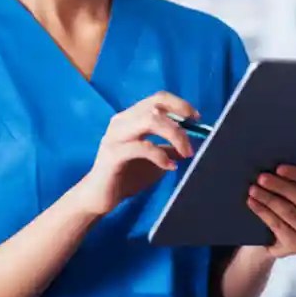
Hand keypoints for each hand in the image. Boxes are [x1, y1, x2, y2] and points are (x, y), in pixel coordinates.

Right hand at [72, 92, 198, 217]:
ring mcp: (115, 136)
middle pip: (156, 106)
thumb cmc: (127, 176)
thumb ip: (170, 148)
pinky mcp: (113, 154)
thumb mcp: (155, 159)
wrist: (99, 197)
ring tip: (184, 153)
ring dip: (174, 135)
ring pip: (150, 120)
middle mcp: (121, 122)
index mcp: (130, 118)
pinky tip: (169, 166)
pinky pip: (142, 147)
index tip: (196, 119)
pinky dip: (161, 155)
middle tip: (191, 144)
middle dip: (180, 122)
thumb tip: (195, 142)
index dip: (180, 105)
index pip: (157, 99)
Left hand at [247, 165, 295, 257]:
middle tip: (261, 177)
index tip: (279, 168)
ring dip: (269, 198)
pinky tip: (252, 202)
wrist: (276, 238)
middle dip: (280, 186)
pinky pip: (278, 225)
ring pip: (289, 212)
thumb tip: (279, 167)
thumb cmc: (290, 206)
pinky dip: (263, 212)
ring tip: (253, 189)